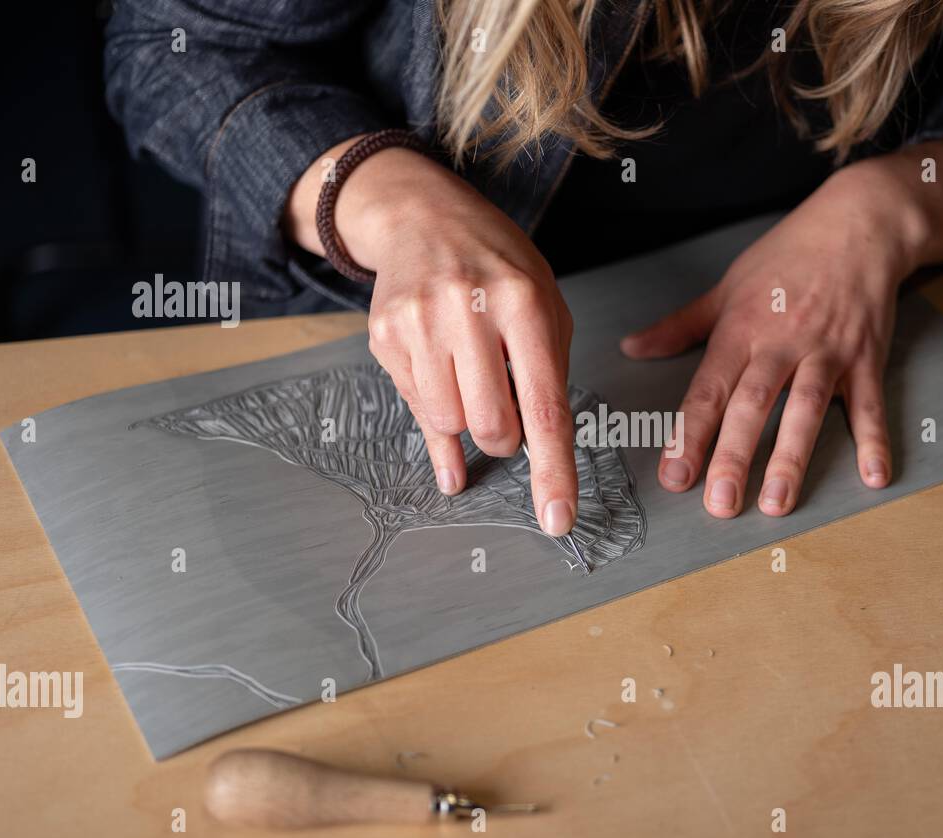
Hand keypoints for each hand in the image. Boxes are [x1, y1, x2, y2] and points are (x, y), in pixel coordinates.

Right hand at [288, 143, 577, 535]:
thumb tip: (527, 454)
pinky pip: (415, 407)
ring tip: (471, 373)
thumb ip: (546, 376)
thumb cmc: (498, 266)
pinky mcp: (384, 334)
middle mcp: (469, 310)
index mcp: (525, 303)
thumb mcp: (544, 303)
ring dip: (467, 418)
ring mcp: (420, 322)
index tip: (557, 518)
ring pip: (449, 421)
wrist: (423, 215)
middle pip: (492, 425)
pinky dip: (436, 414)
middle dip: (505, 435)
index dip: (553, 469)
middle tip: (505, 405)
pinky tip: (441, 386)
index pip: (544, 406)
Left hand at [620, 164, 921, 517]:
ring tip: (778, 502)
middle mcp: (781, 344)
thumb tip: (632, 347)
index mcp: (741, 330)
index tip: (674, 476)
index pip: (709, 390)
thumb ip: (679, 327)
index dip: (690, 434)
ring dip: (793, 457)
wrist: (857, 224)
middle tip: (720, 503)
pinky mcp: (866, 358)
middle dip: (735, 456)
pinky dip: (874, 439)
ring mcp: (826, 352)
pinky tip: (873, 475)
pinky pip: (869, 404)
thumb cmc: (787, 257)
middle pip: (754, 405)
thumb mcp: (726, 287)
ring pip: (806, 409)